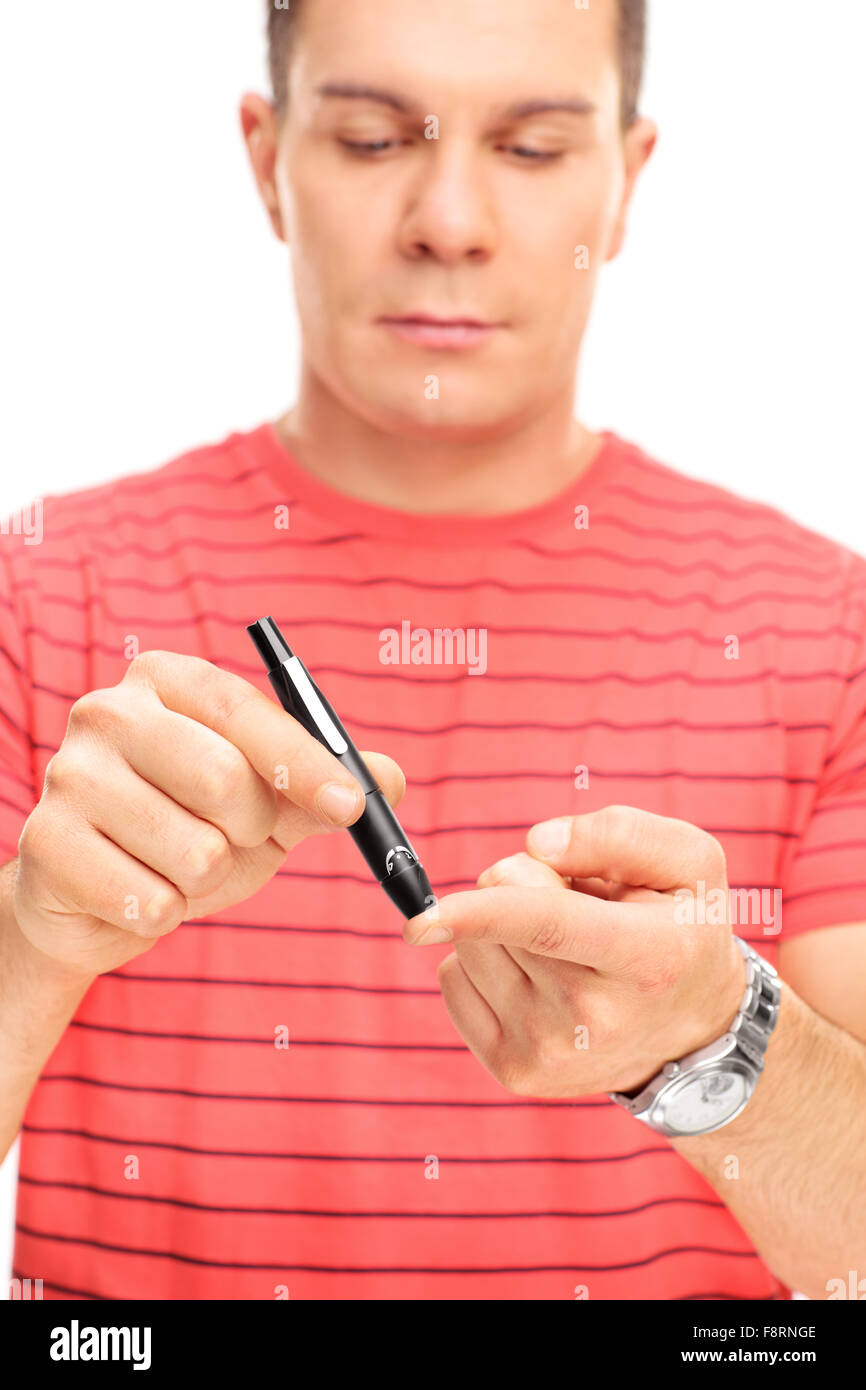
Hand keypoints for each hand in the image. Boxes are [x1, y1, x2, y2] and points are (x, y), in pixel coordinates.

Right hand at [12, 650, 404, 977]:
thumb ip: (325, 786)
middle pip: (224, 780)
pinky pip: (152, 902)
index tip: (352, 806)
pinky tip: (138, 891)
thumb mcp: (266, 805)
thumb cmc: (191, 830)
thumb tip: (391, 780)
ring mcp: (68, 775)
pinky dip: (165, 913)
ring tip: (174, 865)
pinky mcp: (45, 843)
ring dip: (207, 880)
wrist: (99, 898)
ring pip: (196, 852)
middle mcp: (108, 712)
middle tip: (230, 836)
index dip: (305, 762)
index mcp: (167, 680)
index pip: (245, 710)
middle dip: (250, 830)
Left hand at [403, 805, 745, 1097]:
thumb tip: (535, 846)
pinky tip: (536, 977)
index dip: (480, 912)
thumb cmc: (682, 928)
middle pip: (496, 920)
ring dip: (498, 929)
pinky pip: (453, 984)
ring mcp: (550, 1052)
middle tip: (575, 907)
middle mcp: (595, 1017)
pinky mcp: (515, 1071)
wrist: (691, 1034)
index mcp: (646, 958)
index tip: (421, 916)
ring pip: (467, 949)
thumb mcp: (688, 861)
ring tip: (563, 946)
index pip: (548, 927)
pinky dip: (483, 964)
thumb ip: (618, 834)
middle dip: (519, 887)